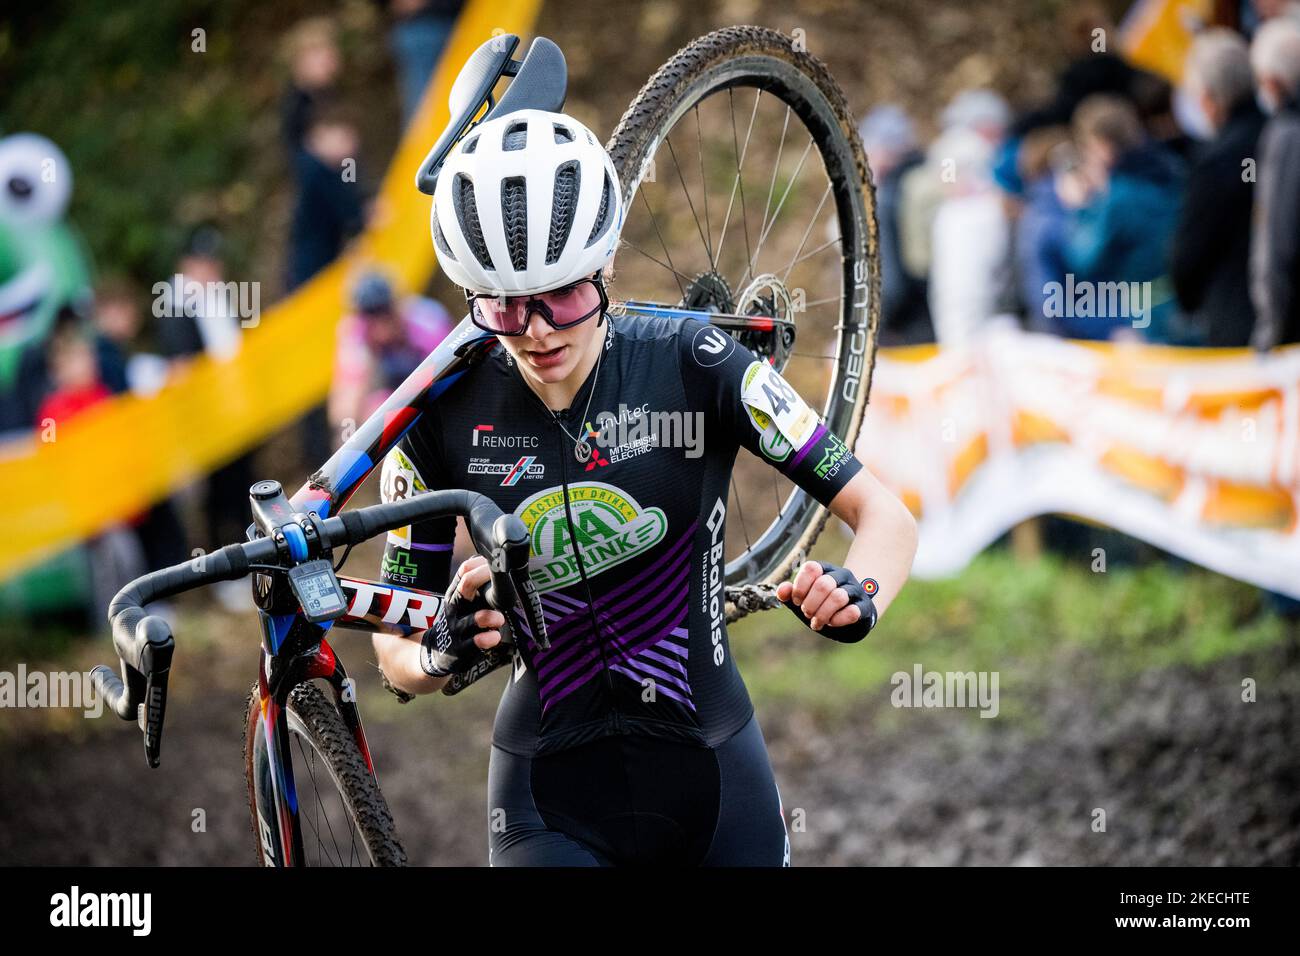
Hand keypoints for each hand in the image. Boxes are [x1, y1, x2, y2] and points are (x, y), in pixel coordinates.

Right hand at [418, 556, 507, 677]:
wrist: (436, 652)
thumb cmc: (457, 620)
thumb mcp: (459, 601)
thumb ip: (472, 583)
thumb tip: (485, 560)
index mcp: (456, 593)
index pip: (465, 571)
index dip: (483, 564)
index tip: (499, 563)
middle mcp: (455, 607)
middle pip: (466, 585)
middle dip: (483, 579)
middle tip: (500, 580)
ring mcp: (458, 627)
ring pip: (475, 617)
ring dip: (489, 616)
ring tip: (499, 619)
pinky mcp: (462, 648)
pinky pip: (476, 642)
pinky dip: (488, 638)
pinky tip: (495, 637)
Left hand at [776, 560, 876, 643]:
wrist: (848, 616)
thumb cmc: (821, 604)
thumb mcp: (803, 599)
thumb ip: (790, 594)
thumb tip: (781, 591)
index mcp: (824, 569)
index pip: (811, 568)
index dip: (800, 586)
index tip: (796, 601)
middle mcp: (841, 575)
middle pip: (823, 584)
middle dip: (810, 604)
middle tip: (807, 614)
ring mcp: (855, 589)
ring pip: (838, 597)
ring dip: (822, 614)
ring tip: (816, 623)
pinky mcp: (865, 606)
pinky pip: (853, 611)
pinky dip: (838, 620)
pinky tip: (831, 623)